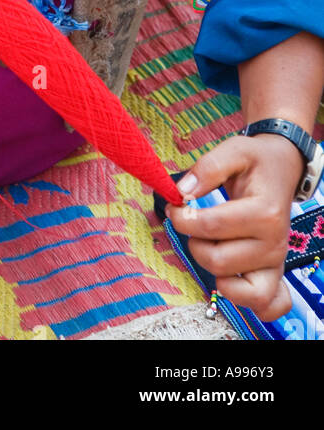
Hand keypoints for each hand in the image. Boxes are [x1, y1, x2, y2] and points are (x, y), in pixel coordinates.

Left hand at [166, 133, 302, 322]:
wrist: (282, 170)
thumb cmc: (256, 161)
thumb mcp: (234, 150)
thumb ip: (207, 167)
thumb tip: (181, 192)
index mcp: (265, 212)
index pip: (212, 226)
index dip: (182, 217)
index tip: (174, 206)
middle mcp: (274, 243)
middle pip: (218, 260)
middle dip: (193, 241)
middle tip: (191, 222)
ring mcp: (275, 262)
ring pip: (233, 286)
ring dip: (210, 266)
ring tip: (208, 243)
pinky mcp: (274, 274)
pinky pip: (265, 304)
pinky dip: (242, 298)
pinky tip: (227, 278)